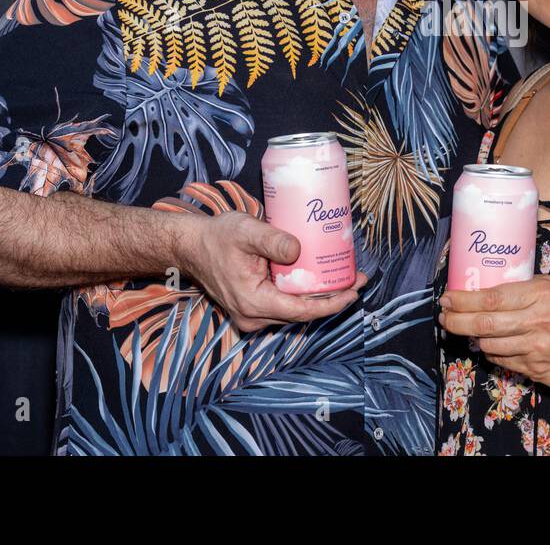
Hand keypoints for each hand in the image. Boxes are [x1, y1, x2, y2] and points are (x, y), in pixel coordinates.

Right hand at [181, 210, 367, 332]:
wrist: (192, 246)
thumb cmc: (217, 237)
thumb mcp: (246, 231)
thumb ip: (273, 240)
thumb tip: (300, 250)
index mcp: (254, 302)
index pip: (302, 312)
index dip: (332, 304)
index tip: (354, 291)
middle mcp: (253, 317)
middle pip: (302, 314)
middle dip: (332, 299)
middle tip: (357, 279)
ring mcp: (252, 315)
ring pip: (294, 311)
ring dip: (319, 297)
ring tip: (344, 277)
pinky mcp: (252, 309)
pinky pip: (284, 305)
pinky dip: (303, 295)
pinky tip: (319, 279)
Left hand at [439, 276, 549, 391]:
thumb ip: (521, 291)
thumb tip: (480, 292)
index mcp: (541, 294)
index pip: (492, 298)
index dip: (463, 300)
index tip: (447, 298)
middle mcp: (539, 320)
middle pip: (484, 323)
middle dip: (456, 321)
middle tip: (443, 317)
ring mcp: (537, 348)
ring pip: (489, 345)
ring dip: (474, 339)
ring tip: (468, 330)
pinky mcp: (536, 370)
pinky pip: (502, 361)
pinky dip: (492, 353)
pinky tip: (494, 345)